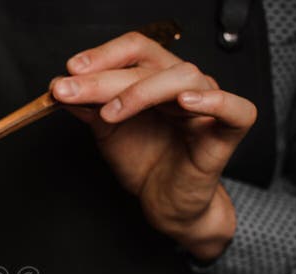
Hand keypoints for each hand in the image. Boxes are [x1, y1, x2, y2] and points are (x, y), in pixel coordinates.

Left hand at [50, 32, 255, 261]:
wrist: (164, 201)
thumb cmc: (144, 161)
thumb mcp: (107, 132)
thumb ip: (88, 108)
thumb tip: (59, 87)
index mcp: (155, 78)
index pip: (133, 50)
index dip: (102, 56)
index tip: (69, 71)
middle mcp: (181, 84)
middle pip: (149, 64)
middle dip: (103, 78)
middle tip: (68, 91)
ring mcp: (206, 105)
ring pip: (183, 77)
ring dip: (141, 91)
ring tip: (110, 113)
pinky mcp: (226, 132)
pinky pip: (235, 109)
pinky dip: (213, 101)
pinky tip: (185, 101)